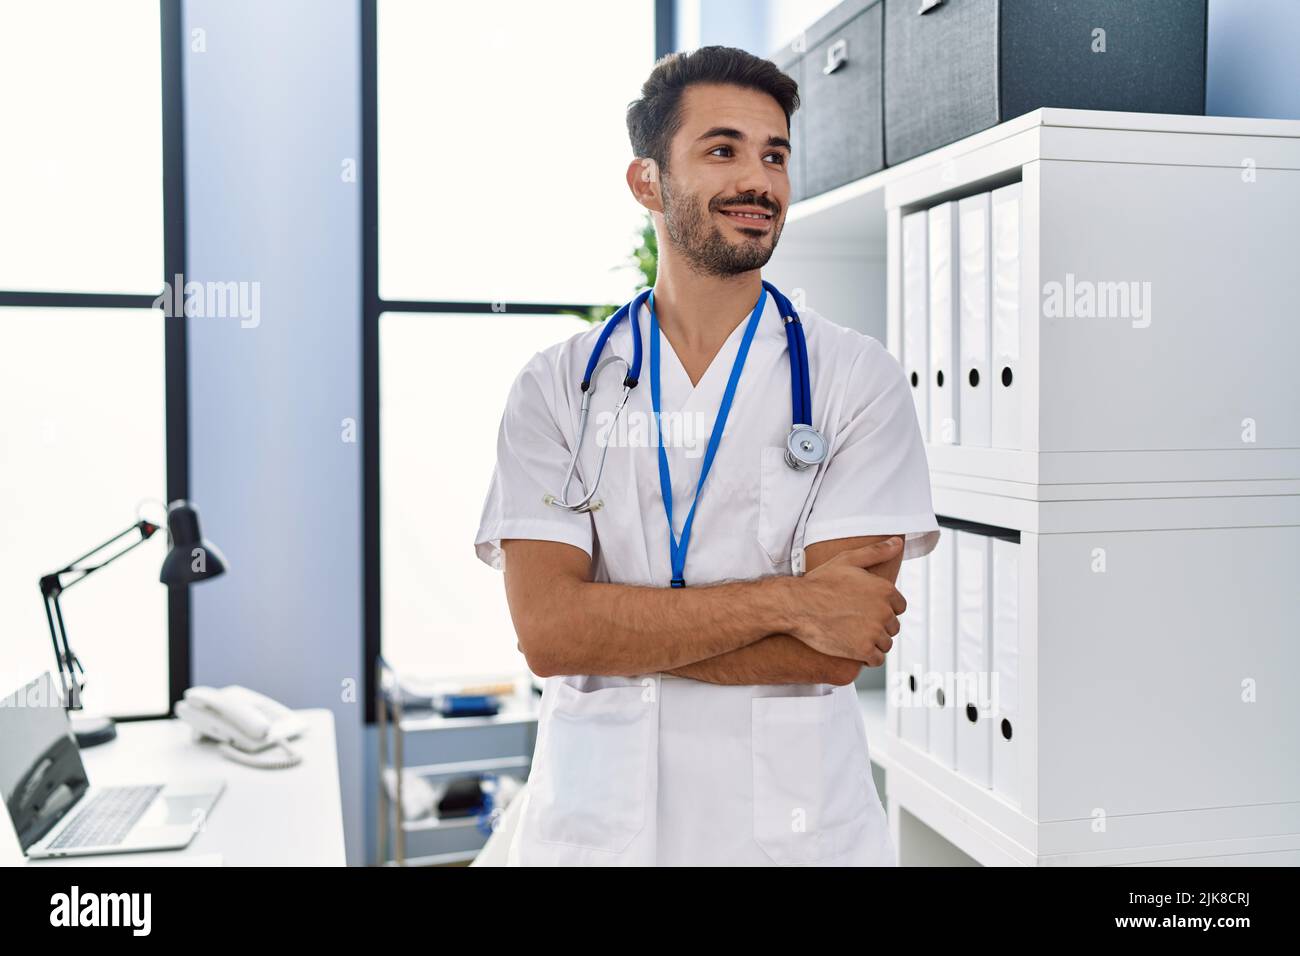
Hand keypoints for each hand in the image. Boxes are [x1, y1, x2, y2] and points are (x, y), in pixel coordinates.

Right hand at [793, 537, 906, 663]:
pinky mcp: (863, 650)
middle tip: (856, 623)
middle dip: (878, 626)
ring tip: (852, 635)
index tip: (866, 609)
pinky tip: (852, 648)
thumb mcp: (847, 560)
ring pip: (885, 644)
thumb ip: (876, 552)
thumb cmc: (819, 582)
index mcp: (885, 590)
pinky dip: (867, 657)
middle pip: (893, 626)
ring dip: (873, 643)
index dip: (883, 609)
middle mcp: (884, 611)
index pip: (899, 607)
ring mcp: (874, 632)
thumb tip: (897, 543)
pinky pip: (876, 659)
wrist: (796, 605)